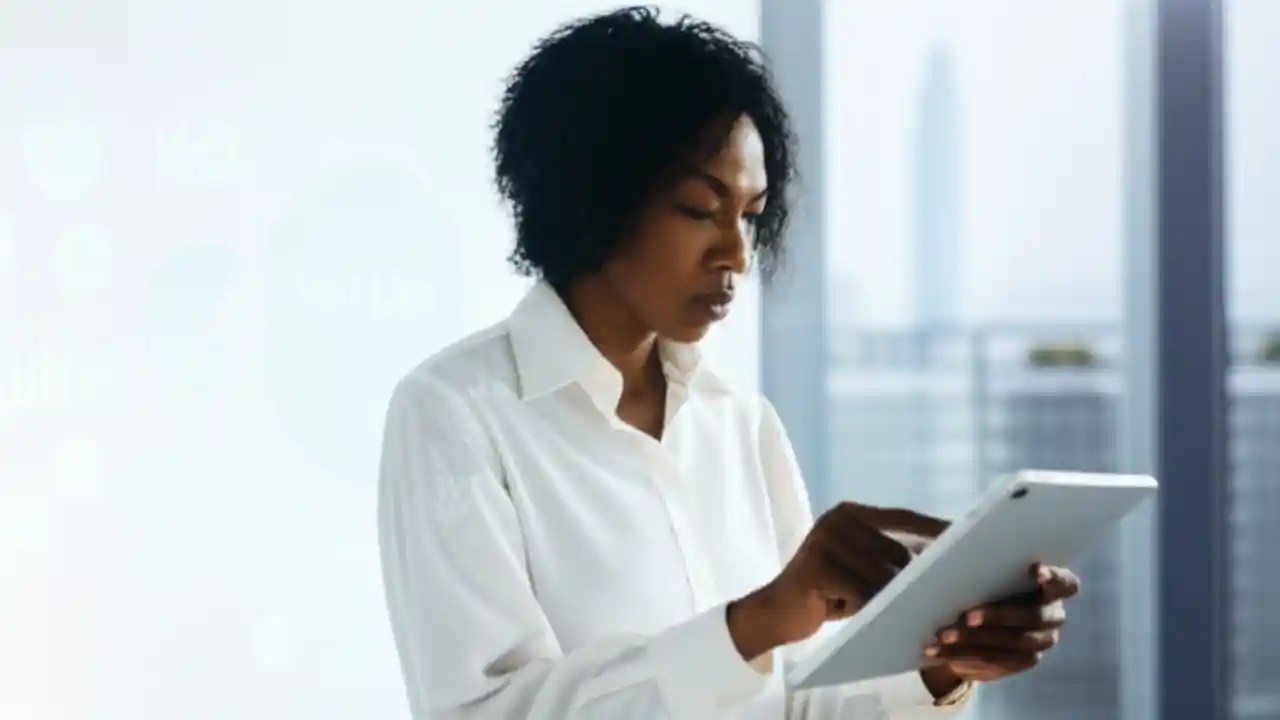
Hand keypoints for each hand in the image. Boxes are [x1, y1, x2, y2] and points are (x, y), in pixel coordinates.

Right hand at [727, 502, 948, 660]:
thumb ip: (891, 557)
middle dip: (904, 583)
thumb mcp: (861, 569)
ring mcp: (824, 540)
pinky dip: (863, 609)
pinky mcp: (817, 568)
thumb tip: (946, 560)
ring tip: (852, 603)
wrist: (775, 613)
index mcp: (849, 512)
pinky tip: (839, 608)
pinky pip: (864, 595)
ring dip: (880, 601)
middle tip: (891, 602)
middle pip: (898, 554)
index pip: (904, 517)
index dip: (935, 530)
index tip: (969, 541)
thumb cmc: (828, 594)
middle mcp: (836, 519)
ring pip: (883, 578)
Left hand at [921, 563, 1079, 690]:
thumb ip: (968, 554)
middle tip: (968, 615)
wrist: (973, 618)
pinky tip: (936, 650)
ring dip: (975, 640)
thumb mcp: (973, 564)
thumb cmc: (978, 578)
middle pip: (1035, 617)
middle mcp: (1052, 615)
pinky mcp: (1021, 662)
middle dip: (1000, 615)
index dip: (1054, 577)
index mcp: (1050, 585)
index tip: (1034, 569)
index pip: (1065, 583)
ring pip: (1013, 644)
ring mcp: (1040, 641)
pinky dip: (963, 655)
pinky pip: (995, 663)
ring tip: (943, 634)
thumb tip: (926, 545)